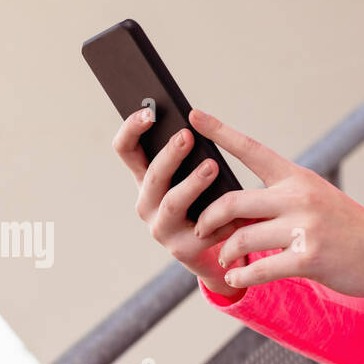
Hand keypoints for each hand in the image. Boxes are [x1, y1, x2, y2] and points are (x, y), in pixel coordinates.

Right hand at [111, 107, 248, 299]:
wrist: (214, 251)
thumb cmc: (205, 201)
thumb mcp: (191, 174)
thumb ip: (189, 152)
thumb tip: (197, 119)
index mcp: (145, 179)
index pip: (125, 149)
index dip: (131, 129)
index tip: (150, 113)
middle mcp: (146, 203)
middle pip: (151, 176)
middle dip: (169, 155)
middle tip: (187, 136)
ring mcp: (161, 228)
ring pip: (173, 203)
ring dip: (192, 184)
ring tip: (212, 166)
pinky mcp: (182, 250)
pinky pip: (204, 230)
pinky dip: (222, 217)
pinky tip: (238, 207)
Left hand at [188, 109, 363, 297]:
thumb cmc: (342, 226)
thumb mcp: (313, 197)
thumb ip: (276, 197)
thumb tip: (231, 207)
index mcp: (296, 177)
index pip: (251, 149)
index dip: (220, 131)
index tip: (194, 115)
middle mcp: (298, 197)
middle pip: (232, 201)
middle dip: (208, 218)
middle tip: (201, 229)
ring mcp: (304, 228)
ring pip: (242, 237)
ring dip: (226, 252)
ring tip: (225, 257)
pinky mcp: (308, 258)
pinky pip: (260, 268)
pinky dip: (241, 275)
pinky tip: (235, 276)